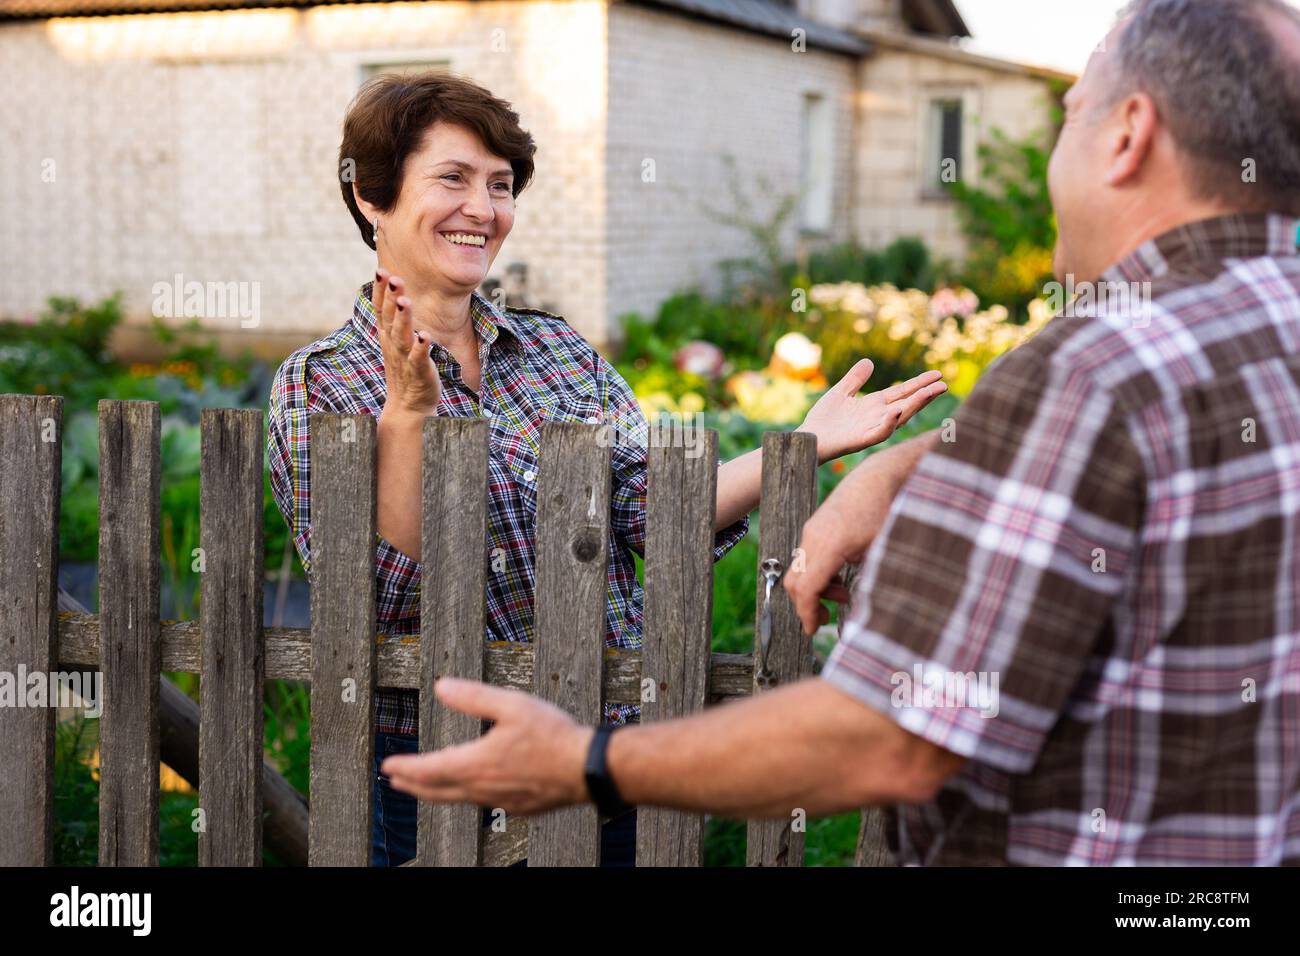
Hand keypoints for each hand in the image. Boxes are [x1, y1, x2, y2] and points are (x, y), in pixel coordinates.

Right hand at [373, 268, 441, 416]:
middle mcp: (393, 345)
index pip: (381, 310)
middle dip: (391, 298)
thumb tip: (395, 294)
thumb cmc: (405, 370)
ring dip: (403, 318)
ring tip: (404, 301)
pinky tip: (425, 336)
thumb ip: (395, 320)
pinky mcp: (419, 372)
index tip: (381, 270)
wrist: (409, 407)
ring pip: (402, 336)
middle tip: (394, 278)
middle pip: (389, 318)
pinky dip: (420, 348)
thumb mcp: (397, 342)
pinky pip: (419, 359)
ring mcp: (405, 359)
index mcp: (388, 336)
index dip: (381, 291)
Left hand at [381, 678, 593, 814]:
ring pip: (458, 799)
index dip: (406, 767)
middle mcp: (483, 788)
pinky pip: (481, 803)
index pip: (429, 769)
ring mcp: (500, 801)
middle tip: (395, 781)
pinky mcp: (517, 806)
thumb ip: (473, 697)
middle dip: (413, 785)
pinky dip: (464, 796)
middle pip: (437, 790)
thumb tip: (441, 687)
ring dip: (436, 792)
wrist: (587, 768)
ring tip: (426, 786)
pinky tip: (472, 790)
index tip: (388, 765)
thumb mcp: (511, 705)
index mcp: (476, 763)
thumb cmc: (553, 736)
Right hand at [784, 445, 909, 634]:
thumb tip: (861, 609)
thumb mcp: (879, 551)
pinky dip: (817, 573)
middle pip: (795, 582)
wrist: (879, 477)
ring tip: (842, 595)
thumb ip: (865, 580)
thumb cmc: (885, 512)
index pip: (807, 588)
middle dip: (806, 605)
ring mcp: (811, 531)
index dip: (808, 614)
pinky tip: (839, 576)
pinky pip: (807, 557)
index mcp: (828, 546)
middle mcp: (813, 538)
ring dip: (815, 589)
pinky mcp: (815, 527)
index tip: (813, 631)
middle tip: (826, 619)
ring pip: (799, 570)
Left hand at [799, 360, 944, 463]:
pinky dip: (888, 423)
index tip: (937, 374)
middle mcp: (877, 417)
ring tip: (929, 393)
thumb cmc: (823, 419)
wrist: (808, 437)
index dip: (919, 384)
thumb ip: (855, 379)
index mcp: (874, 405)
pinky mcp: (861, 440)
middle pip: (907, 404)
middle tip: (943, 385)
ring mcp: (871, 429)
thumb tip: (869, 361)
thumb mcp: (840, 392)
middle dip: (925, 395)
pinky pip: (879, 433)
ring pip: (899, 417)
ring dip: (914, 405)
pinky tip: (896, 411)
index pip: (902, 393)